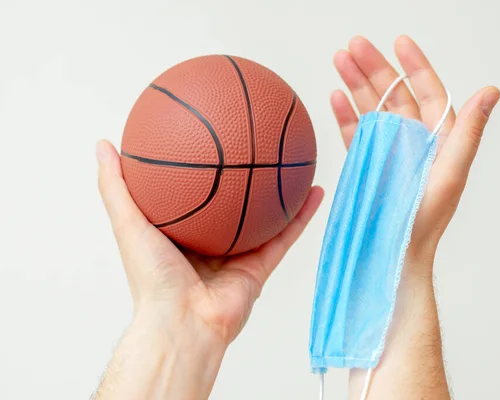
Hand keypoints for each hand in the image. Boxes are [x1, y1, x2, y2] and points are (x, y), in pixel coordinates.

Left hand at [96, 140, 323, 344]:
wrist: (182, 322)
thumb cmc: (152, 278)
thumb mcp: (127, 223)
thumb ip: (116, 185)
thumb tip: (103, 144)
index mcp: (183, 233)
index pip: (195, 194)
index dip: (204, 167)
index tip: (212, 138)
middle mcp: (212, 242)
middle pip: (234, 202)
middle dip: (247, 176)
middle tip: (256, 144)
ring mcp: (239, 255)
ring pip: (266, 217)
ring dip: (281, 191)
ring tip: (294, 160)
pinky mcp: (261, 267)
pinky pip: (286, 236)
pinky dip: (302, 215)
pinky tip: (315, 189)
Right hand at [331, 35, 499, 264]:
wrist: (394, 253)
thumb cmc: (424, 221)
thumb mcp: (451, 174)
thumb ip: (467, 132)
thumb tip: (491, 92)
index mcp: (438, 140)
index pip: (427, 93)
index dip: (415, 66)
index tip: (399, 42)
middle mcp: (413, 141)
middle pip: (394, 95)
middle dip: (374, 68)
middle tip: (354, 45)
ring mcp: (388, 152)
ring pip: (372, 109)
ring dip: (356, 83)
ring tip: (340, 60)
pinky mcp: (367, 164)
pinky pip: (355, 132)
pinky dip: (346, 114)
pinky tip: (336, 96)